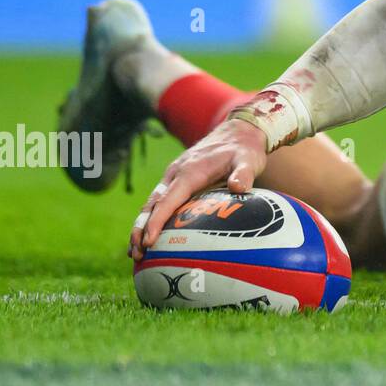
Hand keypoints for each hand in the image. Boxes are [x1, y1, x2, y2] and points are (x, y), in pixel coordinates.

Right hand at [128, 114, 267, 259]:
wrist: (239, 131)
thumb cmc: (244, 149)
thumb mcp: (249, 159)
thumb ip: (244, 173)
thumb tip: (238, 187)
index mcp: (190, 171)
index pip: (168, 199)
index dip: (157, 221)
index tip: (149, 242)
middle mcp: (176, 175)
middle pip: (152, 204)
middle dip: (140, 229)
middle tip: (137, 254)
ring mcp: (174, 178)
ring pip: (151, 204)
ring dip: (141, 227)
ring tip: (136, 254)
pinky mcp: (177, 181)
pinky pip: (160, 202)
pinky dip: (151, 219)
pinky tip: (150, 239)